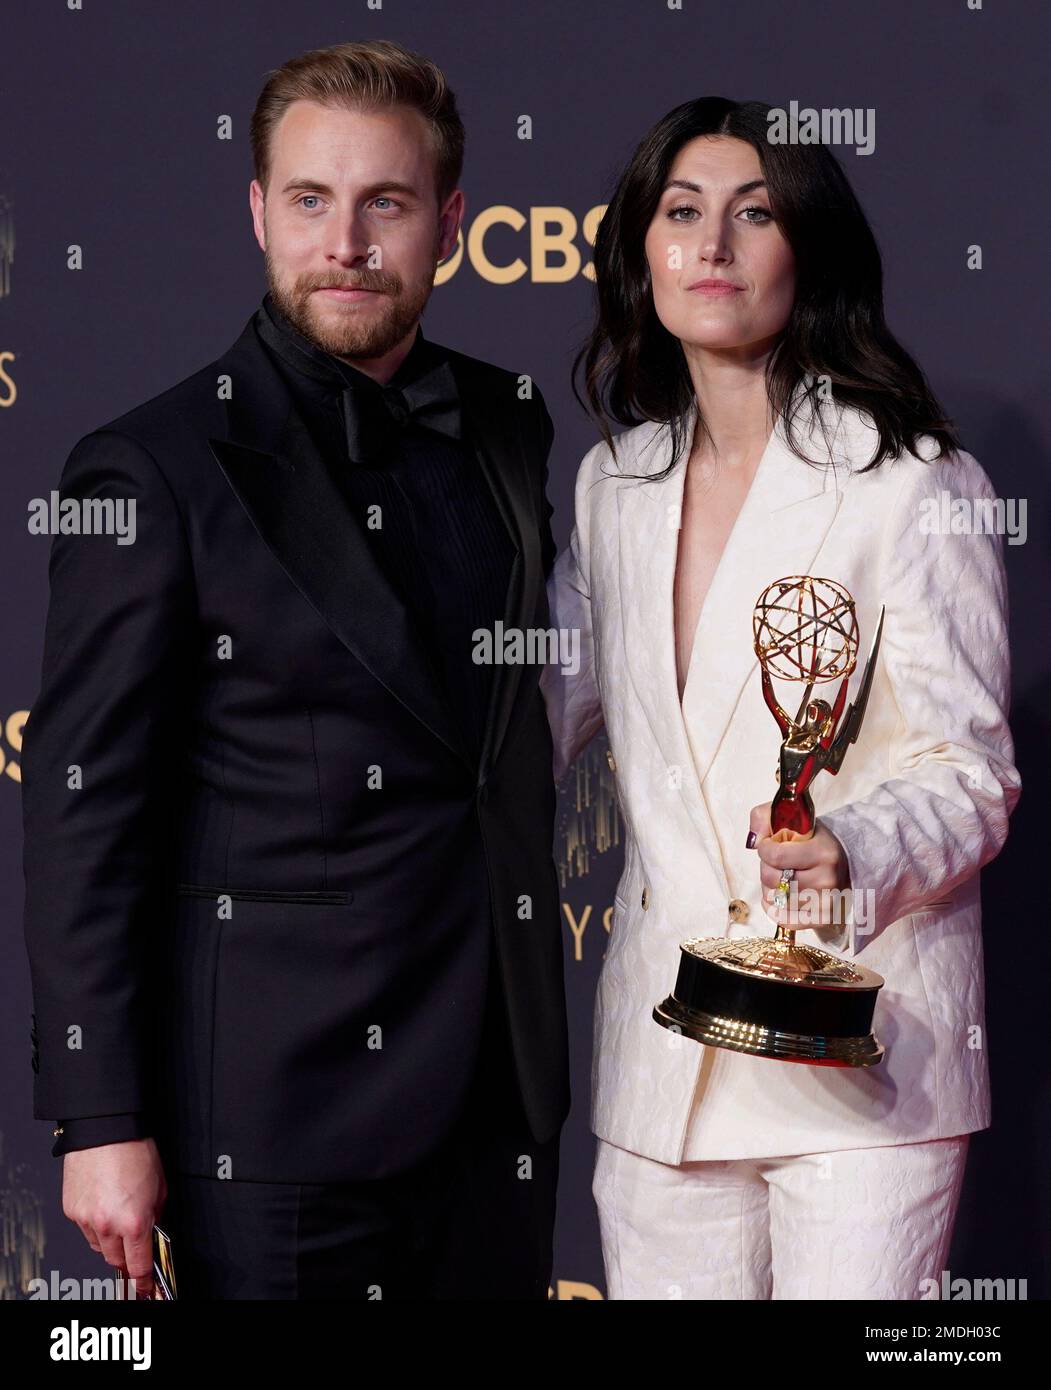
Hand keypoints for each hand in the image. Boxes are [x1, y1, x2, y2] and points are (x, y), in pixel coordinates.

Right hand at [62, 1138, 166, 1296]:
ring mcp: (86, 1220)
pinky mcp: (71, 1210)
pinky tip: (103, 1203)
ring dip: (110, 1240)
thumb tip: (152, 1231)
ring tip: (118, 1214)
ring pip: (98, 1246)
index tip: (145, 1287)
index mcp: (134, 1222)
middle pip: (116, 1261)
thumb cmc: (134, 1149)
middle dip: (127, 1257)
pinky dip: (95, 1223)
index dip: (143, 1280)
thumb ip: (155, 1215)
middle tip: (134, 1245)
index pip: (138, 1264)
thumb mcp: (160, 1186)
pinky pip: (85, 1228)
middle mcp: (108, 1225)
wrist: (106, 1129)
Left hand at [748, 801, 850, 927]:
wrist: (843, 858)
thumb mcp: (790, 816)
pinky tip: (782, 893)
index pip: (775, 856)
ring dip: (770, 886)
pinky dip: (774, 906)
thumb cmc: (812, 838)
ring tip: (783, 875)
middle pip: (771, 878)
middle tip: (778, 861)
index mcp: (822, 852)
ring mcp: (825, 903)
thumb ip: (764, 817)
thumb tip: (753, 841)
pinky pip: (781, 918)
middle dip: (767, 866)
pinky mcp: (821, 920)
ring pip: (773, 898)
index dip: (764, 849)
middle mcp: (826, 880)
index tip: (770, 845)